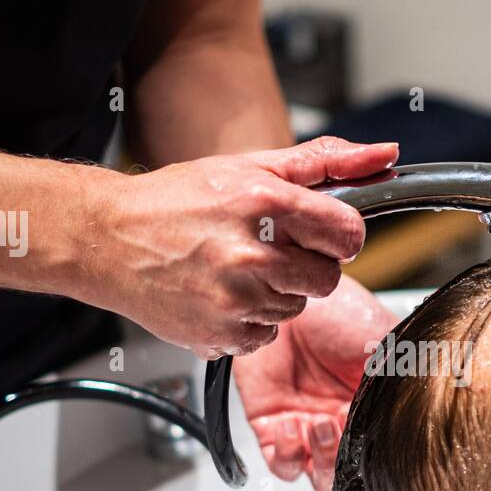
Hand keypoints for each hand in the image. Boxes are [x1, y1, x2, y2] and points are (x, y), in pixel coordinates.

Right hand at [81, 136, 397, 357]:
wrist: (107, 241)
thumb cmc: (176, 201)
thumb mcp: (249, 166)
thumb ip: (325, 162)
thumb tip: (383, 156)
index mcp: (263, 203)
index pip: (348, 234)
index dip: (339, 235)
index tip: (321, 233)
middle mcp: (251, 253)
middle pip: (328, 278)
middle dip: (308, 265)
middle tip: (270, 248)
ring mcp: (235, 299)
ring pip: (297, 308)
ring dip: (277, 292)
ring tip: (237, 269)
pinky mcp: (221, 334)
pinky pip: (266, 335)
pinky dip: (250, 320)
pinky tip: (222, 294)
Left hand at [233, 274, 399, 490]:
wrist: (293, 299)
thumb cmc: (340, 310)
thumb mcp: (386, 342)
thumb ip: (402, 379)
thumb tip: (424, 409)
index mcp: (370, 407)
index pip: (379, 453)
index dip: (376, 456)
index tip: (373, 436)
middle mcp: (339, 420)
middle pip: (346, 473)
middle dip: (344, 464)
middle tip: (341, 430)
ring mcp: (305, 425)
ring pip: (315, 474)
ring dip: (319, 462)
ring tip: (317, 427)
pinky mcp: (271, 424)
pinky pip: (280, 461)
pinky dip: (287, 456)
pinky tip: (292, 427)